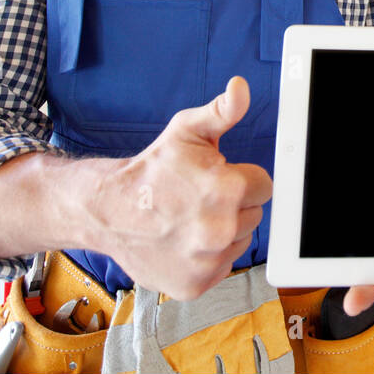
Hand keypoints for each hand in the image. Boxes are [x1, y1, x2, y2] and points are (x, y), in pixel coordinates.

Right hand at [90, 76, 271, 300]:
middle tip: (200, 198)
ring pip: (238, 241)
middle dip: (233, 205)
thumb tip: (241, 89)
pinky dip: (206, 256)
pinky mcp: (196, 284)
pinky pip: (220, 266)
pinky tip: (184, 241)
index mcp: (227, 190)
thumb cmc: (152, 170)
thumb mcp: (188, 131)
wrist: (109, 210)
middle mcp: (220, 230)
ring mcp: (208, 261)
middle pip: (253, 215)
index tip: (218, 178)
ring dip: (222, 231)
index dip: (241, 179)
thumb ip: (223, 111)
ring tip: (191, 219)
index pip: (264, 186)